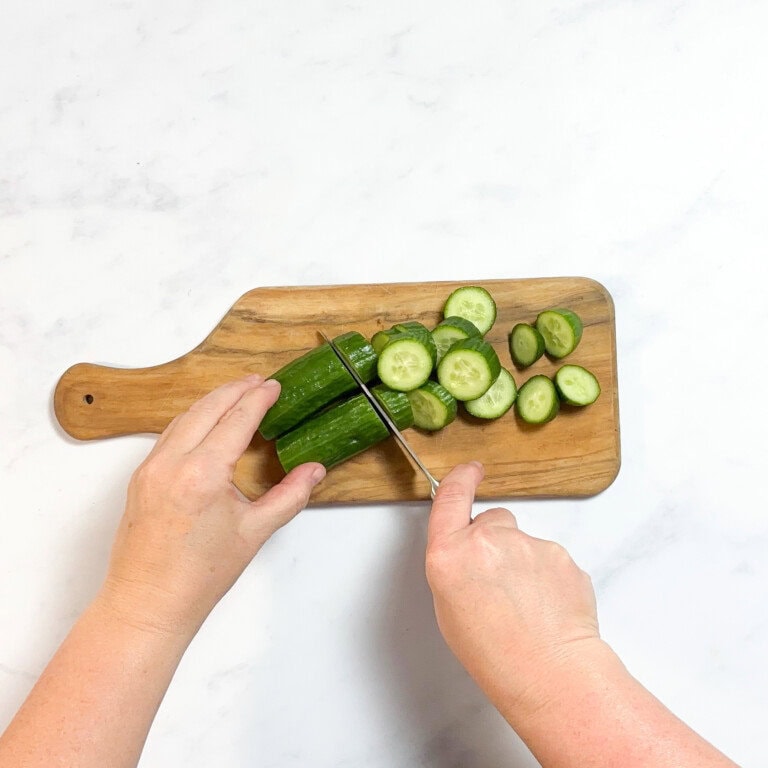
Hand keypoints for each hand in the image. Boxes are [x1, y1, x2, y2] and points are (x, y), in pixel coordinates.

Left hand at [98, 375, 324, 637]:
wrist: (148, 605)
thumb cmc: (199, 576)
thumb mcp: (254, 533)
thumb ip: (290, 495)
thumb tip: (315, 471)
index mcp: (202, 474)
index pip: (236, 420)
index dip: (258, 399)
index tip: (274, 386)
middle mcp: (171, 463)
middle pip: (207, 408)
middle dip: (235, 389)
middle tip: (258, 381)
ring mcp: (150, 468)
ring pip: (184, 417)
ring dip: (211, 400)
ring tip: (236, 394)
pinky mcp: (140, 478)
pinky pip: (168, 434)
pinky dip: (192, 419)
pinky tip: (206, 422)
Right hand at [425, 463, 602, 721]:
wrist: (551, 674)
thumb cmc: (497, 656)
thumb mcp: (448, 610)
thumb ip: (454, 567)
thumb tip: (468, 555)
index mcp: (450, 555)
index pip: (451, 497)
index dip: (461, 479)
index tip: (469, 471)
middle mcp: (487, 541)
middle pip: (492, 521)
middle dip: (494, 542)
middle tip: (499, 583)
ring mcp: (528, 544)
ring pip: (523, 541)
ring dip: (522, 563)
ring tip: (526, 605)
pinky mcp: (560, 554)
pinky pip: (548, 557)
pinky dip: (547, 576)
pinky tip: (545, 606)